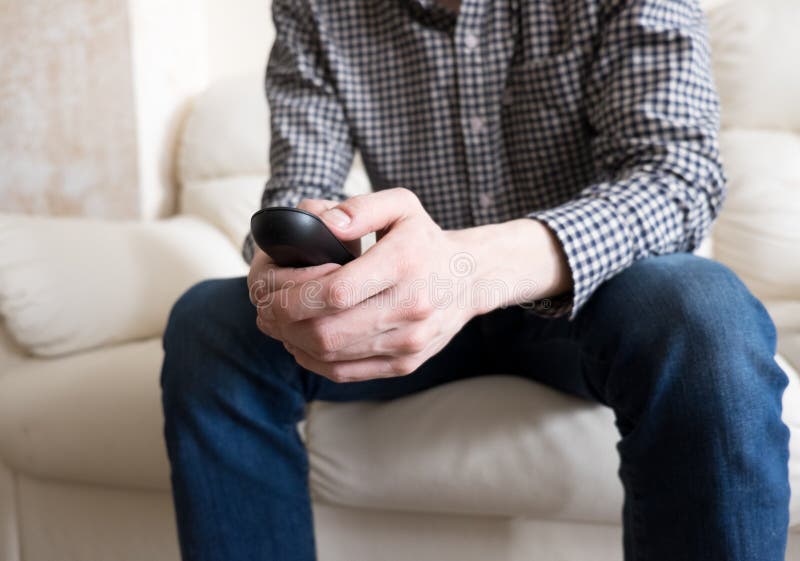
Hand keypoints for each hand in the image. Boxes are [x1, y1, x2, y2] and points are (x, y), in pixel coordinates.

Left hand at [256, 188, 571, 382]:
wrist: (469, 279)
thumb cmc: (425, 240)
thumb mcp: (400, 205)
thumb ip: (359, 208)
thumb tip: (321, 224)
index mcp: (407, 264)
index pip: (336, 291)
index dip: (292, 294)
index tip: (269, 287)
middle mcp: (411, 308)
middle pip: (327, 329)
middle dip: (282, 320)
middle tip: (262, 306)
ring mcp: (409, 342)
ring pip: (332, 355)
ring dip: (291, 340)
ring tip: (274, 321)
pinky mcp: (405, 364)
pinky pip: (346, 372)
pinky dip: (312, 360)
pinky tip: (297, 342)